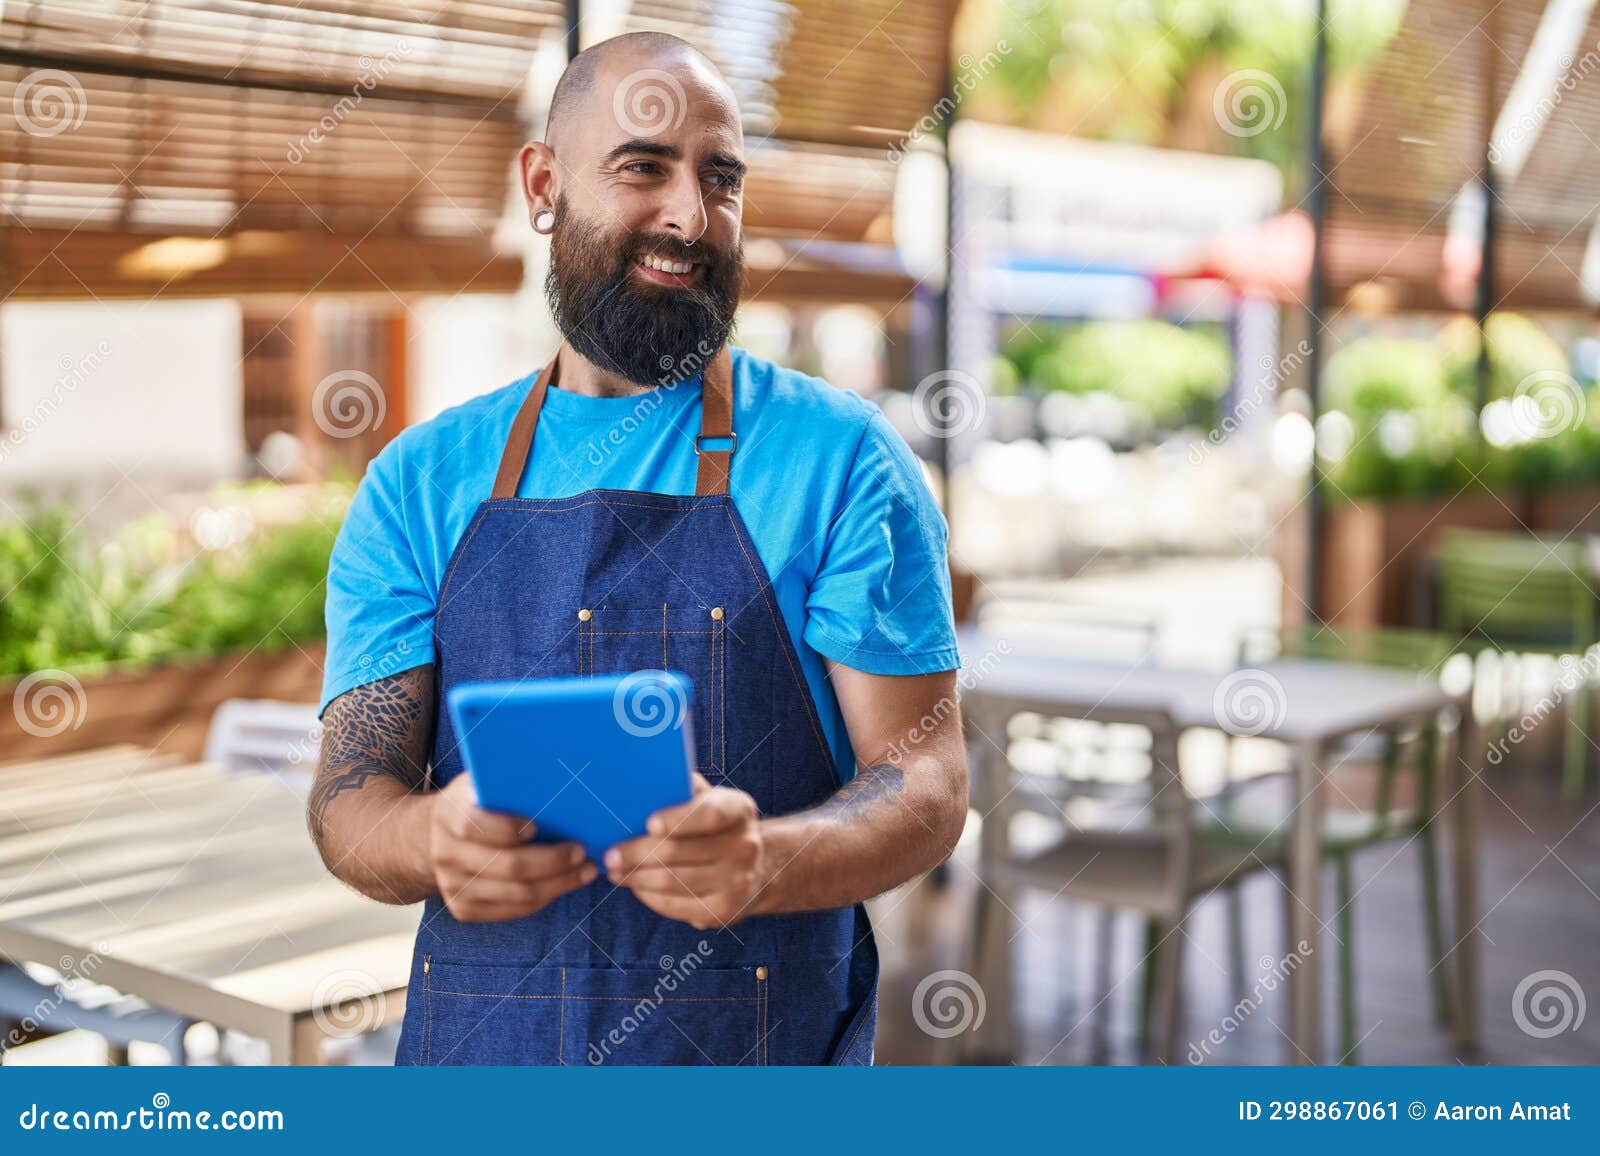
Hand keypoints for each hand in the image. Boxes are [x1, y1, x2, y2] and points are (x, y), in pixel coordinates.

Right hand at [426, 774, 595, 921]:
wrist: (432, 836)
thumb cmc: (473, 802)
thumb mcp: (479, 783)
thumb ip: (504, 780)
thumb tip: (553, 774)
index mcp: (449, 814)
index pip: (473, 826)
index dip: (506, 829)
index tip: (537, 826)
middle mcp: (446, 853)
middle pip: (506, 865)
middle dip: (551, 861)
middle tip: (581, 851)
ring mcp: (452, 885)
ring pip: (515, 894)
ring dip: (557, 884)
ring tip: (585, 871)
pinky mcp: (462, 908)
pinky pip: (511, 911)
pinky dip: (542, 900)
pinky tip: (562, 885)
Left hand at [605, 772, 765, 929]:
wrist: (759, 868)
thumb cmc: (718, 826)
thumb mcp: (712, 800)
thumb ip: (686, 789)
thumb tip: (645, 779)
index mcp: (739, 811)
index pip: (710, 813)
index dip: (678, 818)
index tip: (649, 822)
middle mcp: (744, 846)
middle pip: (678, 852)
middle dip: (636, 853)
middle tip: (609, 854)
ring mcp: (736, 883)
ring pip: (671, 881)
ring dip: (636, 877)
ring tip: (615, 871)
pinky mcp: (722, 912)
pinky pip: (674, 905)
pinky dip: (649, 896)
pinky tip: (636, 886)